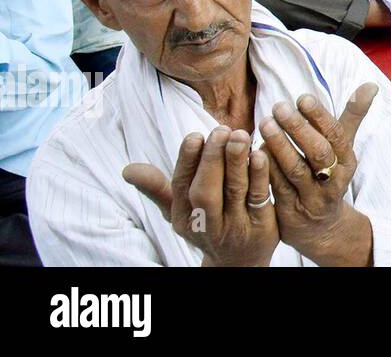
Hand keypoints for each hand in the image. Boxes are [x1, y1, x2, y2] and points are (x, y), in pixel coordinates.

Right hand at [123, 127, 277, 266]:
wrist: (238, 262)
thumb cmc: (206, 224)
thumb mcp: (178, 211)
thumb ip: (157, 188)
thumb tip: (126, 170)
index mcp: (183, 217)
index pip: (181, 186)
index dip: (187, 161)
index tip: (194, 136)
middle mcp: (206, 224)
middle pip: (205, 191)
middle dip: (212, 158)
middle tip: (221, 130)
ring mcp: (235, 226)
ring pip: (234, 191)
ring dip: (237, 161)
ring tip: (240, 135)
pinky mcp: (261, 226)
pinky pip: (259, 198)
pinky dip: (259, 175)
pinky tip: (260, 154)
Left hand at [259, 84, 377, 262]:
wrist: (322, 228)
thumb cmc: (329, 176)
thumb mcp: (343, 150)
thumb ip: (353, 117)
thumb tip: (371, 84)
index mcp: (346, 161)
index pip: (336, 135)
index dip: (319, 116)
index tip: (302, 98)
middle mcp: (333, 180)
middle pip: (317, 153)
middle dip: (298, 128)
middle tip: (279, 108)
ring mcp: (312, 198)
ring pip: (295, 170)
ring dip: (279, 145)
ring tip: (265, 124)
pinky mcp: (290, 212)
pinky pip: (277, 187)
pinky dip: (267, 168)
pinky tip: (255, 151)